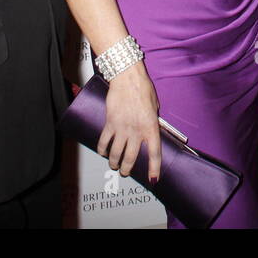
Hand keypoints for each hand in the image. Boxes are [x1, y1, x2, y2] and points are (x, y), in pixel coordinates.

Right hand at [99, 63, 161, 180]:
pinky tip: (102, 152)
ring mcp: (122, 128)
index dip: (154, 168)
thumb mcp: (155, 106)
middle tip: (125, 172)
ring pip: (116, 153)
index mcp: (151, 127)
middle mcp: (136, 131)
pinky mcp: (110, 123)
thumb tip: (152, 129)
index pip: (154, 153)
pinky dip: (102, 149)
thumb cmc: (143, 89)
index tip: (153, 178)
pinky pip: (104, 141)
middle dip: (127, 169)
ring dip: (114, 162)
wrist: (127, 78)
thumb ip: (153, 120)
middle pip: (131, 158)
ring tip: (114, 165)